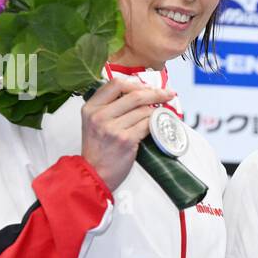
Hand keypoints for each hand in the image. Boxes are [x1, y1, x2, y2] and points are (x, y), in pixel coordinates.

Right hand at [81, 76, 174, 192]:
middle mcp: (100, 115)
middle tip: (167, 94)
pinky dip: (155, 123)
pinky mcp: (126, 140)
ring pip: (144, 110)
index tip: (147, 87)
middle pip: (135, 95)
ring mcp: (113, 128)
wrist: (94, 173)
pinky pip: (147, 125)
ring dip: (155, 111)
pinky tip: (157, 125)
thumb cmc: (97, 149)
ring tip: (159, 114)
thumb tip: (137, 92)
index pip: (116, 84)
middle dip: (156, 93)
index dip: (136, 84)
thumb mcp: (94, 122)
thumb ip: (109, 106)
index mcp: (91, 107)